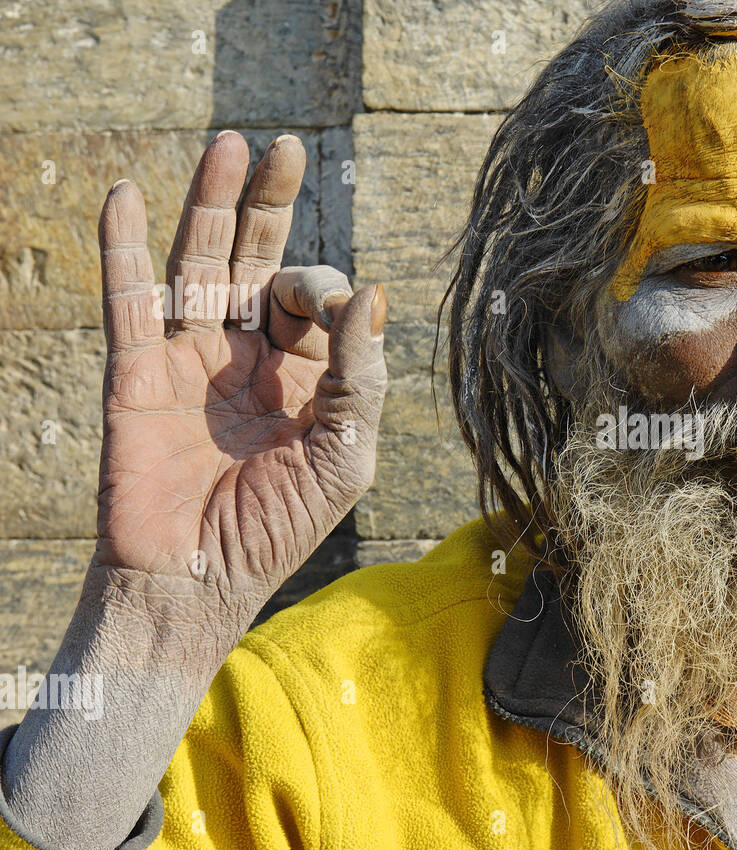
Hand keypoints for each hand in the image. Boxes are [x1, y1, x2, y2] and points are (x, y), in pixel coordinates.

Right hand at [94, 130, 385, 662]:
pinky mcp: (136, 372)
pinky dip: (126, 249)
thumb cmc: (279, 527)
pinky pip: (128, 300)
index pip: (316, 303)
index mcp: (305, 376)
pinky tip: (131, 197)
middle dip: (272, 206)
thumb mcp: (345, 453)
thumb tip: (373, 291)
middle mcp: (248, 358)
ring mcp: (189, 360)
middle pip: (257, 262)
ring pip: (199, 265)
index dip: (324, 292)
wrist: (196, 581)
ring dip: (211, 204)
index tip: (324, 314)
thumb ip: (362, 374)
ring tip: (228, 145)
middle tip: (286, 147)